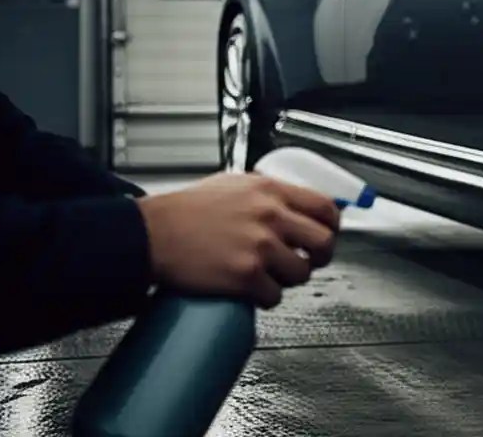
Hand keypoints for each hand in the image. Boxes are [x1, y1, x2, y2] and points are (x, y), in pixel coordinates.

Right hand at [137, 173, 340, 307]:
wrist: (151, 234)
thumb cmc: (186, 210)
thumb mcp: (234, 184)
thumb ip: (268, 193)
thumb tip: (296, 205)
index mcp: (271, 191)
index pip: (325, 208)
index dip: (331, 227)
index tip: (326, 235)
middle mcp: (270, 216)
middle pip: (323, 243)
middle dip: (319, 258)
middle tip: (306, 261)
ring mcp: (259, 246)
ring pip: (301, 273)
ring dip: (289, 279)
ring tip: (270, 275)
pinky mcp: (245, 275)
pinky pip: (274, 295)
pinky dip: (265, 297)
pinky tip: (252, 289)